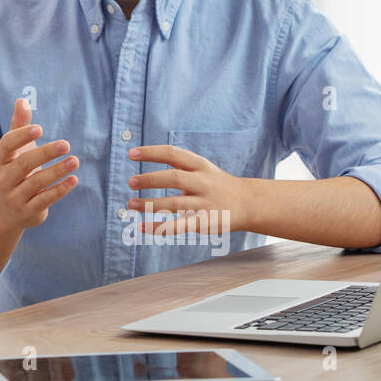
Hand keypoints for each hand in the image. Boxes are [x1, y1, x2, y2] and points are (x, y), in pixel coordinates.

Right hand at [0, 98, 78, 231]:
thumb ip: (19, 125)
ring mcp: (15, 197)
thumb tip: (22, 99)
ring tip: (75, 160)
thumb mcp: (14, 151)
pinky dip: (60, 190)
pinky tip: (74, 179)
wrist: (5, 212)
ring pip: (36, 183)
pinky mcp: (28, 211)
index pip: (6, 145)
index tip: (40, 128)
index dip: (21, 136)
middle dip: (45, 154)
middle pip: (24, 164)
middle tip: (66, 144)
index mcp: (0, 160)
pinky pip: (45, 200)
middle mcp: (4, 179)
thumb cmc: (14, 172)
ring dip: (57, 171)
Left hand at [126, 144, 252, 236]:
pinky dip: (159, 227)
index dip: (151, 152)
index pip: (173, 154)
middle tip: (131, 182)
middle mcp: (203, 182)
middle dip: (150, 179)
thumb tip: (144, 167)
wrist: (249, 203)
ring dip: (150, 204)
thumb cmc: (216, 184)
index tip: (132, 154)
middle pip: (174, 178)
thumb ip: (178, 167)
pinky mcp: (204, 222)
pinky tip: (142, 227)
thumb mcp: (202, 168)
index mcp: (200, 165)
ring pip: (174, 204)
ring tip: (131, 204)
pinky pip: (179, 226)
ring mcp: (204, 203)